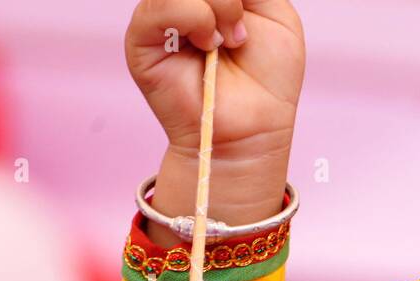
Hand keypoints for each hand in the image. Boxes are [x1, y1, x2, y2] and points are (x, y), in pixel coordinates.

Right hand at [125, 0, 304, 244]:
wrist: (253, 129)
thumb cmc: (268, 79)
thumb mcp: (277, 16)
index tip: (247, 15)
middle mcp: (182, 2)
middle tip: (241, 33)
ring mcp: (160, 16)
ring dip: (219, 6)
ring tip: (229, 41)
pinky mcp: (142, 39)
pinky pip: (158, 7)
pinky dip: (194, 18)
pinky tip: (209, 45)